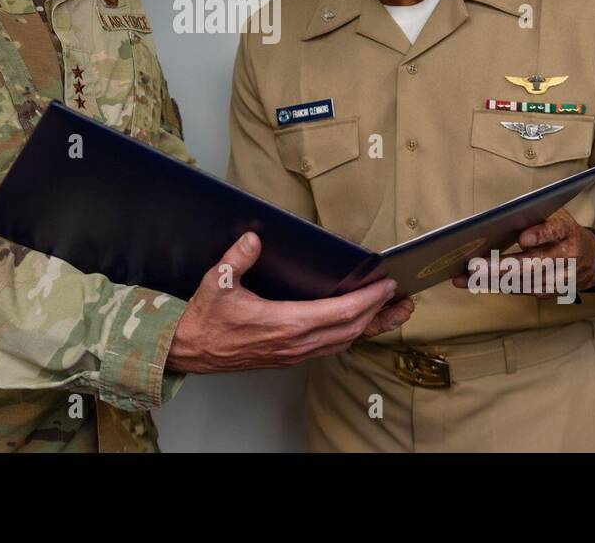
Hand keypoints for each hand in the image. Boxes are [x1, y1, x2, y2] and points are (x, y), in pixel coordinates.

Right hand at [167, 232, 415, 372]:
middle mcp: (296, 343)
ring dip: (370, 327)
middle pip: (351, 329)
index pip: (339, 313)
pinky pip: (330, 347)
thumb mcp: (218, 282)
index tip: (387, 286)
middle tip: (402, 297)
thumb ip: (238, 259)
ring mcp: (294, 353)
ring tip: (392, 312)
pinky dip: (351, 335)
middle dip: (379, 312)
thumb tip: (254, 238)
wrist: (191, 350)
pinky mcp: (289, 357)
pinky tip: (358, 325)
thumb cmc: (206, 318)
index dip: (368, 300)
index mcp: (285, 323)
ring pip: (344, 342)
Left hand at [449, 209, 594, 295]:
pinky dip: (497, 286)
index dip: (539, 235)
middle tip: (473, 267)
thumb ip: (533, 218)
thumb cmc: (563, 232)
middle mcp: (566, 256)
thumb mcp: (555, 216)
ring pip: (523, 281)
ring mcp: (560, 278)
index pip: (554, 231)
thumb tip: (500, 219)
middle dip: (502, 267)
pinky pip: (521, 290)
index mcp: (567, 231)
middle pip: (534, 264)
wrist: (592, 259)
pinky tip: (474, 283)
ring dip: (491, 281)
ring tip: (463, 278)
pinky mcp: (551, 291)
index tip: (522, 238)